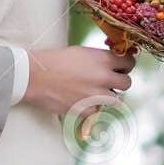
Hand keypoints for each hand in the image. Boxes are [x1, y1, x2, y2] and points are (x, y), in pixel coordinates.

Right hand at [22, 43, 137, 119]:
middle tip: (109, 81)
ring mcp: (96, 96)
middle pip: (126, 83)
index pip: (129, 63)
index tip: (121, 67)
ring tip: (95, 92)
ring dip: (108, 96)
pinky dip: (93, 107)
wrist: (34, 77)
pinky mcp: (86, 110)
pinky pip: (99, 111)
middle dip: (119, 82)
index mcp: (103, 60)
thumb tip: (112, 65)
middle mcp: (103, 78)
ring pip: (116, 100)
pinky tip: (82, 100)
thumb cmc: (54, 61)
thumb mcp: (81, 52)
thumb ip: (100, 60)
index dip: (125, 65)